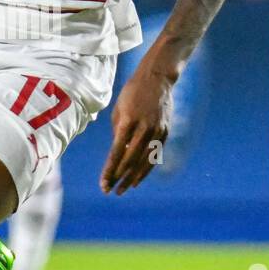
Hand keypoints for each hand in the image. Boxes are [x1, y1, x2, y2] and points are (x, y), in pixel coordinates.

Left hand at [100, 65, 174, 195]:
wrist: (157, 79)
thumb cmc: (132, 93)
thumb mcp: (118, 110)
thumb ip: (117, 133)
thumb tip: (116, 154)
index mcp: (128, 121)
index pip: (117, 152)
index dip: (109, 170)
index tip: (103, 183)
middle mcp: (144, 129)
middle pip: (130, 161)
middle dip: (118, 178)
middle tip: (109, 191)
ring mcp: (156, 132)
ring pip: (144, 162)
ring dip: (132, 178)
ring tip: (122, 190)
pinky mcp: (165, 133)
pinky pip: (154, 156)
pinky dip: (145, 170)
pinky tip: (137, 180)